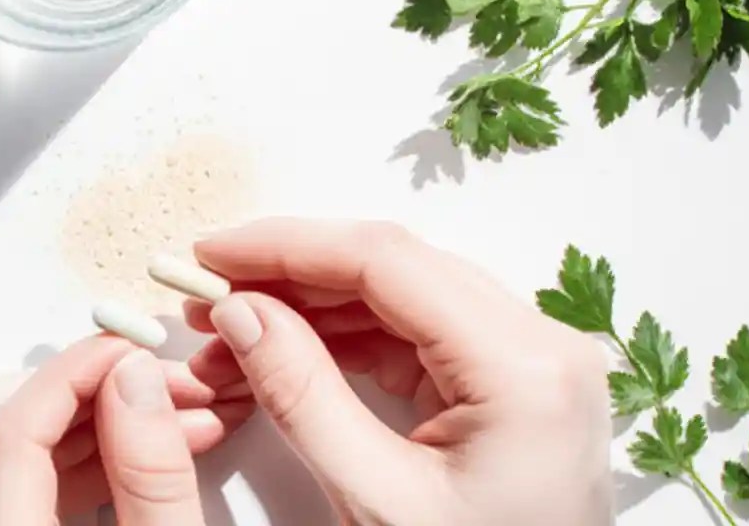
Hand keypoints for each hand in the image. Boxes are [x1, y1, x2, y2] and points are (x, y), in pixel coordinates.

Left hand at [0, 336, 252, 523]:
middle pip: (8, 444)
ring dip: (97, 436)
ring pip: (16, 469)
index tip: (133, 349)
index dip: (73, 376)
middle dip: (94, 400)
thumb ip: (151, 479)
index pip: (11, 434)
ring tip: (181, 422)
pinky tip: (148, 461)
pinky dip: (83, 472)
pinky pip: (24, 499)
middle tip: (167, 384)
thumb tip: (138, 382)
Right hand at [183, 219, 611, 524]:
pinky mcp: (507, 381)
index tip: (212, 253)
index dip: (287, 247)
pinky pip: (414, 332)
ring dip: (310, 305)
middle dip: (291, 274)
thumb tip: (240, 312)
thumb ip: (303, 397)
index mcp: (524, 367)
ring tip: (232, 327)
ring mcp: (528, 360)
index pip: (387, 262)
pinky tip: (284, 348)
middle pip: (393, 268)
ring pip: (399, 294)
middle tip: (209, 289)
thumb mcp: (377, 501)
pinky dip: (344, 337)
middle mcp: (540, 344)